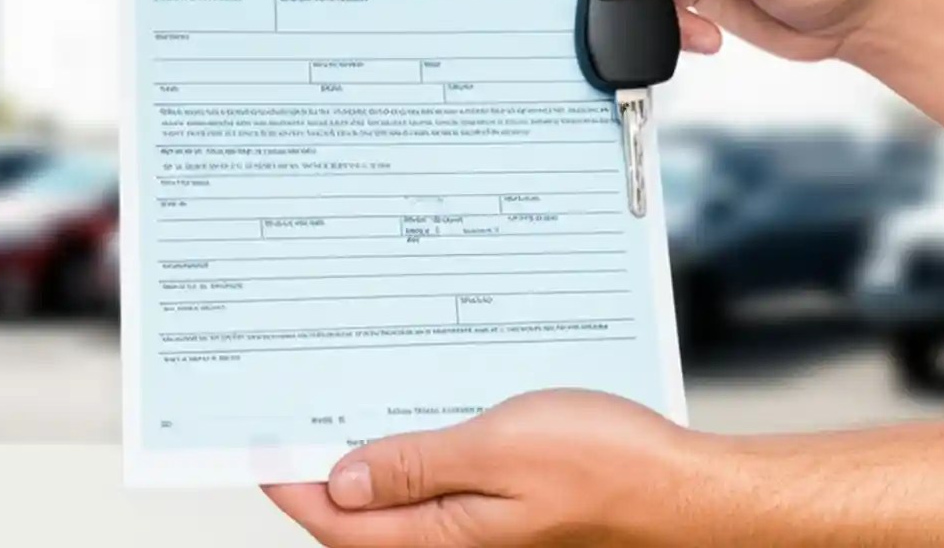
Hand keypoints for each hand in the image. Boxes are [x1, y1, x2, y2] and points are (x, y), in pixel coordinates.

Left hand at [263, 391, 710, 546]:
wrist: (686, 489)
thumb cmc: (610, 467)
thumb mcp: (499, 451)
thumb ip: (415, 466)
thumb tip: (341, 481)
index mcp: (446, 539)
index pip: (340, 524)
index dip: (292, 488)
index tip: (256, 451)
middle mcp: (456, 542)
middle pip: (362, 517)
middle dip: (319, 471)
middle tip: (287, 420)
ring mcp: (479, 528)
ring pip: (399, 499)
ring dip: (366, 458)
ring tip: (339, 408)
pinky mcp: (500, 510)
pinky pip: (438, 486)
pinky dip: (412, 453)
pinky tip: (411, 417)